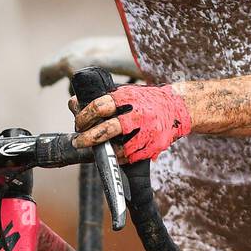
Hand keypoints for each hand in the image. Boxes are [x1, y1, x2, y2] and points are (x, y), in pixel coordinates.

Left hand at [71, 84, 191, 162]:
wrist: (177, 107)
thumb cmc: (145, 100)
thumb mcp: (125, 92)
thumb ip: (101, 98)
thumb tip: (72, 103)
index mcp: (127, 98)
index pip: (100, 106)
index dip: (84, 116)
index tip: (78, 123)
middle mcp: (137, 114)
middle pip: (107, 130)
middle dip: (88, 138)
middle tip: (77, 142)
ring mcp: (147, 132)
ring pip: (119, 149)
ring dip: (104, 152)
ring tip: (96, 150)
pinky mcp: (154, 146)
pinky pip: (131, 158)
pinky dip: (119, 158)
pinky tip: (113, 155)